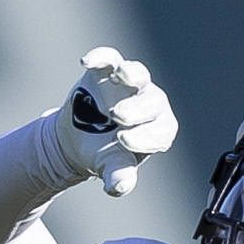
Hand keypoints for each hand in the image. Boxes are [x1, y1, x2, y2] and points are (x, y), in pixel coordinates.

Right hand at [50, 47, 177, 196]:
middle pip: (154, 101)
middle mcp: (150, 103)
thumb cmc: (105, 153)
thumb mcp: (111, 167)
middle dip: (137, 108)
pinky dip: (100, 57)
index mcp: (159, 129)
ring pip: (139, 74)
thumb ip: (119, 176)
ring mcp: (130, 85)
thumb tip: (118, 186)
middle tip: (117, 116)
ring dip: (131, 73)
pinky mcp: (109, 71)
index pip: (163, 130)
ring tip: (120, 75)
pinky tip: (87, 62)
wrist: (81, 140)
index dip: (147, 135)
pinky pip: (109, 59)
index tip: (123, 140)